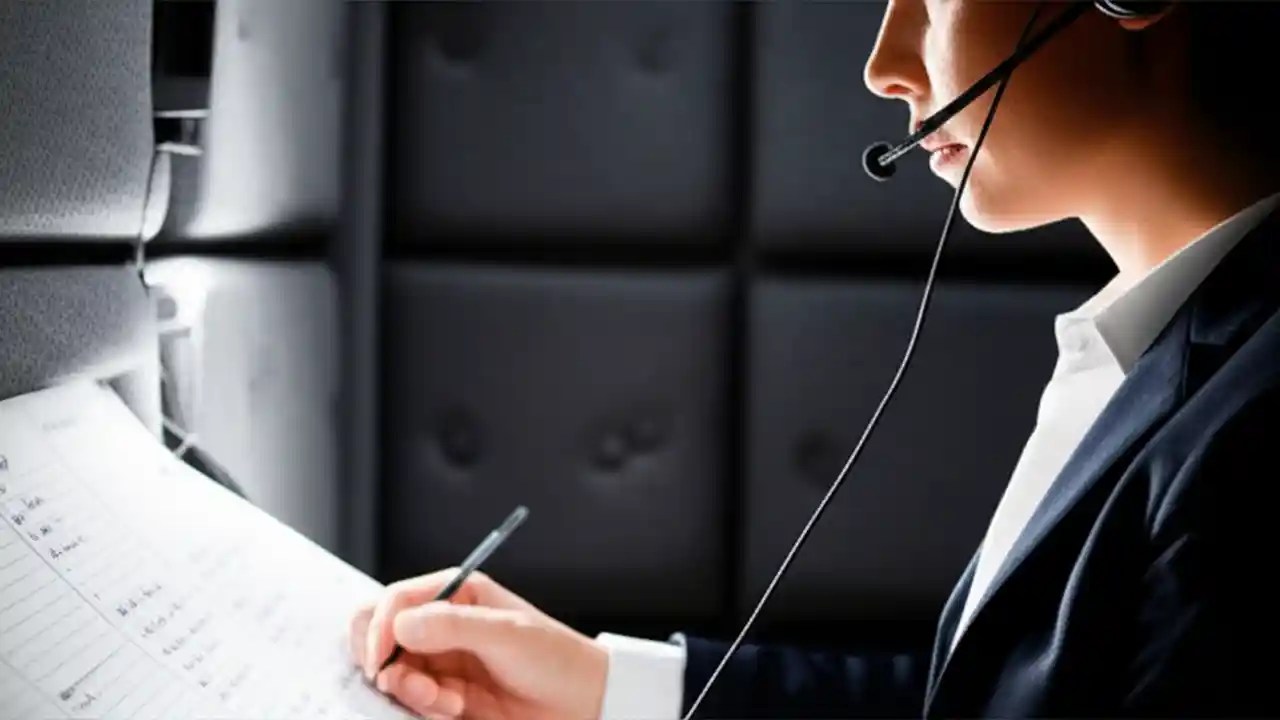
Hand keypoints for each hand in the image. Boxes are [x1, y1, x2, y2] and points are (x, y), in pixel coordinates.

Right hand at [350, 569, 608, 718]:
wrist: (581, 705)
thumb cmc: (555, 659)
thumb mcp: (508, 634)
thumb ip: (453, 626)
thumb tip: (400, 625)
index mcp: (455, 594)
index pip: (395, 600)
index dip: (380, 628)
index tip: (382, 659)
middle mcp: (441, 624)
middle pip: (380, 636)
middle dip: (387, 664)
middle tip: (411, 685)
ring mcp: (440, 660)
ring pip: (392, 673)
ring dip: (410, 691)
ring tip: (448, 702)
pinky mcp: (442, 694)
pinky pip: (409, 700)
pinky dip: (422, 708)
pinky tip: (454, 709)